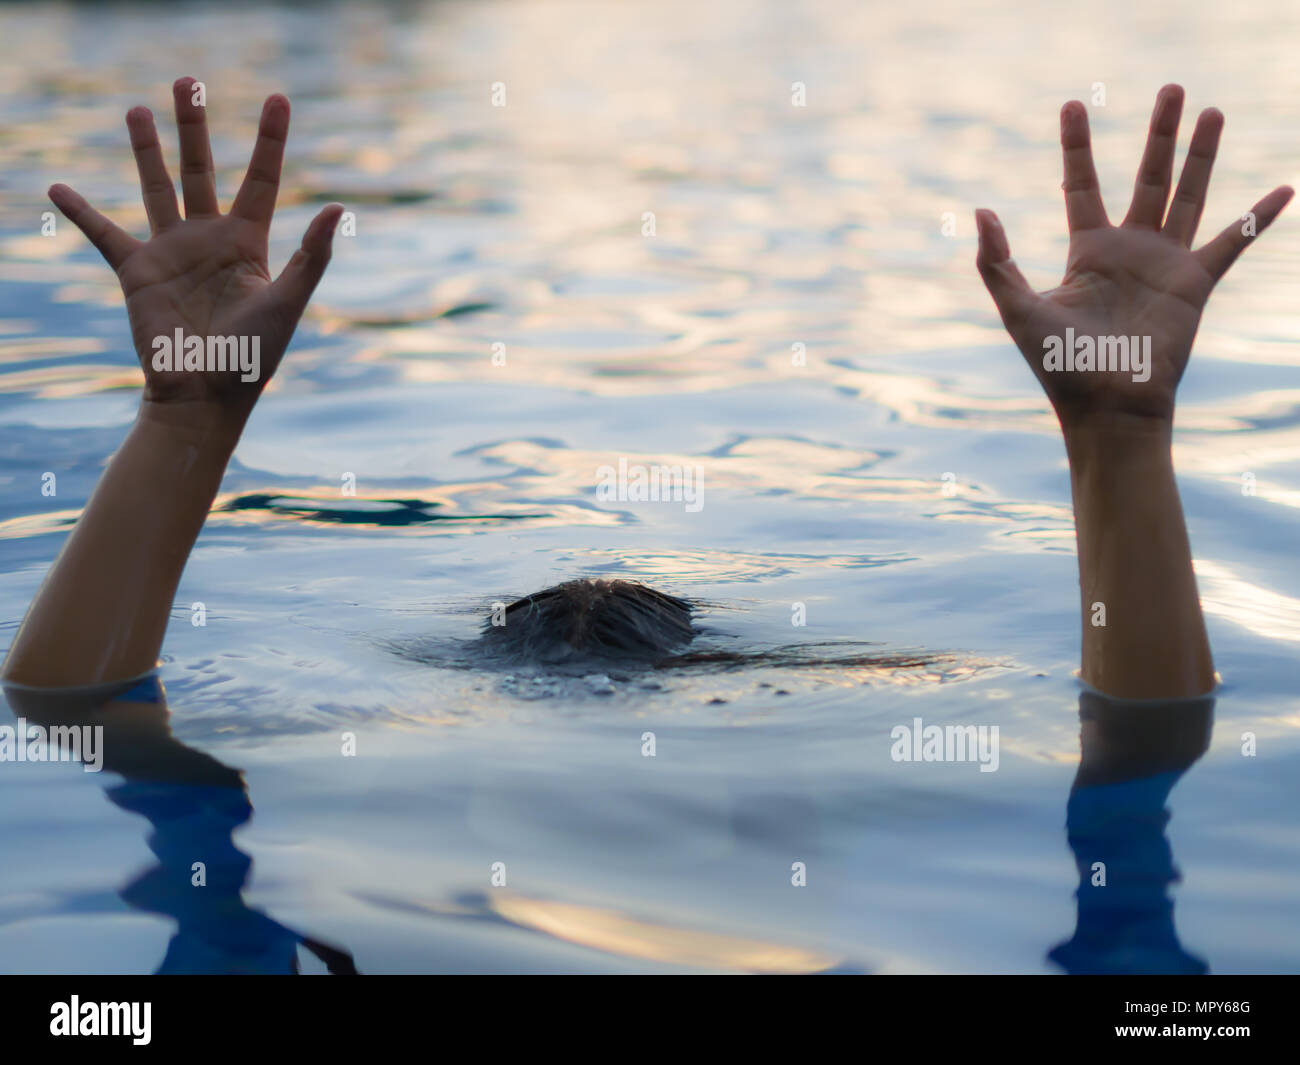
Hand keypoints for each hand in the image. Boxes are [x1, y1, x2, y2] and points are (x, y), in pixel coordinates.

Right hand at [48, 77, 342, 425]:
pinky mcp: (138, 272)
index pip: (262, 179)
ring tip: (136, 109)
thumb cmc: (255, 356)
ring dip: (146, 150)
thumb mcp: (288, 302)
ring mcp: (172, 252)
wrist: (207, 395)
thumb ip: (312, 256)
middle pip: (202, 170)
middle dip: (193, 126)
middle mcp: (210, 240)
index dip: (270, 139)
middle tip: (187, 80)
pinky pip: (106, 234)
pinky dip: (83, 212)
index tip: (279, 98)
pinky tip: (59, 187)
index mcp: (250, 243)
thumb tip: (338, 208)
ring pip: (157, 188)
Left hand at [976, 84, 1291, 431]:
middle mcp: (1129, 251)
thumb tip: (981, 211)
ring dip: (1201, 155)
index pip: (1080, 185)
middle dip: (1159, 134)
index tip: (1072, 105)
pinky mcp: (1194, 285)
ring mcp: (1164, 265)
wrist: (1105, 407)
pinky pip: (1231, 244)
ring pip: (1188, 195)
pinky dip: (1257, 220)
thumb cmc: (1058, 366)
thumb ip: (997, 262)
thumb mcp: (1018, 310)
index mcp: (1087, 253)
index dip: (1076, 146)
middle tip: (1172, 88)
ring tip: (1213, 111)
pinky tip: (1282, 190)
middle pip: (1147, 178)